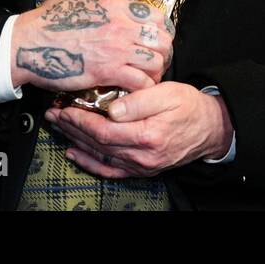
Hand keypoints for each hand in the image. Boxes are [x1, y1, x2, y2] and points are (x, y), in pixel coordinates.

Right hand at [10, 0, 174, 93]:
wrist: (29, 43)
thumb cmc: (48, 19)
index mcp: (117, 8)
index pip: (158, 16)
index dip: (161, 29)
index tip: (156, 37)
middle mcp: (122, 28)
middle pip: (162, 41)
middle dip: (162, 52)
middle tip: (154, 59)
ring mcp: (117, 51)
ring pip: (155, 62)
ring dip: (154, 72)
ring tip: (147, 76)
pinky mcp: (107, 72)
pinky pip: (140, 82)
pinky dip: (142, 88)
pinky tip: (134, 89)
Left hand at [43, 80, 233, 178]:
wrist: (211, 127)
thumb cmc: (189, 106)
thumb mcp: (167, 93)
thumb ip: (139, 101)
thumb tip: (112, 109)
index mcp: (148, 135)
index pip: (105, 130)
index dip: (81, 120)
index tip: (65, 109)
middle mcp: (143, 155)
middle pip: (98, 143)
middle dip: (72, 128)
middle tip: (53, 115)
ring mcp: (142, 165)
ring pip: (100, 156)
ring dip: (76, 142)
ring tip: (59, 128)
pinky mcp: (143, 169)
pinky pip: (111, 170)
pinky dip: (90, 163)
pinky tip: (75, 154)